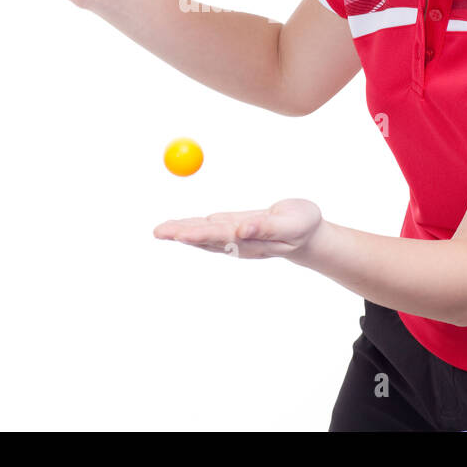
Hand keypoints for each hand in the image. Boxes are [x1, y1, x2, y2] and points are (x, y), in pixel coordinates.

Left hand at [153, 198, 322, 259]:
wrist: (308, 235)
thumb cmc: (302, 226)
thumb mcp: (290, 225)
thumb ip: (266, 228)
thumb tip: (242, 229)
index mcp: (250, 240)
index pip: (219, 237)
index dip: (199, 234)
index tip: (180, 234)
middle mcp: (237, 242)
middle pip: (205, 238)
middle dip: (180, 234)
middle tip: (158, 232)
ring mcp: (233, 239)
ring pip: (203, 236)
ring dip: (181, 232)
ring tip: (160, 231)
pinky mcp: (233, 231)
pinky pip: (208, 230)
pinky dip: (191, 227)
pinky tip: (178, 229)